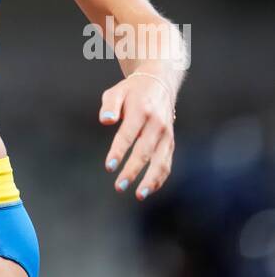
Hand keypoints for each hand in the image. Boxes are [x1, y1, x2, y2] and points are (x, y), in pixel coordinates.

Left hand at [99, 74, 174, 199]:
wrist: (159, 82)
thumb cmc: (132, 90)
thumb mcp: (116, 91)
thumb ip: (109, 105)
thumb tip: (105, 120)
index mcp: (141, 111)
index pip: (128, 135)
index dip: (118, 152)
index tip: (109, 166)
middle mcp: (157, 124)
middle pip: (144, 152)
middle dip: (132, 171)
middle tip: (119, 186)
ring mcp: (166, 134)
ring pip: (161, 161)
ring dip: (150, 180)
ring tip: (138, 194)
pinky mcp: (170, 141)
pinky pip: (167, 162)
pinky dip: (160, 177)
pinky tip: (149, 189)